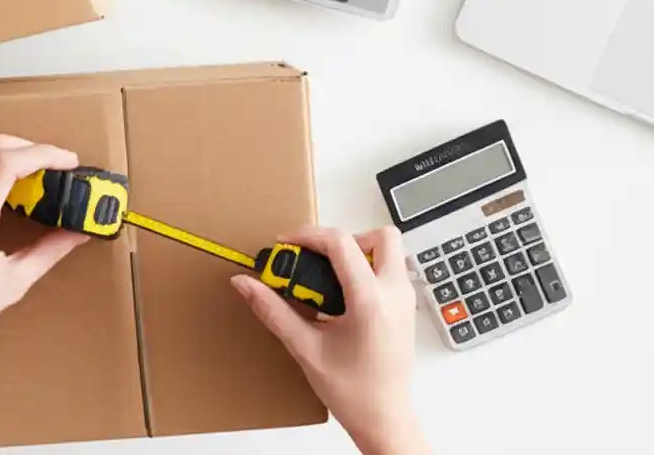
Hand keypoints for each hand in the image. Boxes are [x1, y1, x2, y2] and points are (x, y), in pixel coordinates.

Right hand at [230, 226, 424, 454]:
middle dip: (345, 238)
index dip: (308, 236)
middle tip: (318, 258)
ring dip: (360, 253)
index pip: (342, 244)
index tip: (286, 245)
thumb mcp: (305, 349)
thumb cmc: (352, 391)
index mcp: (371, 301)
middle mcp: (395, 294)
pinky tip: (344, 297)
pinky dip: (368, 270)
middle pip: (380, 235)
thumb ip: (274, 311)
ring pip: (391, 250)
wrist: (384, 418)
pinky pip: (392, 271)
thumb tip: (246, 284)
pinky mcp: (407, 308)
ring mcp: (405, 300)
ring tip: (329, 279)